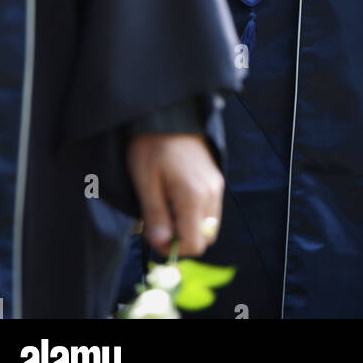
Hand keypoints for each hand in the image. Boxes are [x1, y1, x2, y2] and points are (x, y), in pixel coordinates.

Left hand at [126, 133, 223, 257]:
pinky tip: (176, 198)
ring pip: (209, 225)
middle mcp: (212, 193)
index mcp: (194, 196)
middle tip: (158, 223)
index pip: (194, 244)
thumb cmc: (152, 146)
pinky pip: (210, 210)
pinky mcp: (216, 178)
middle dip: (182, 238)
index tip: (153, 234)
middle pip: (205, 238)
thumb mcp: (145, 182)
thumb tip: (162, 244)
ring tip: (166, 207)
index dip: (173, 248)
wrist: (169, 114)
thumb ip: (155, 216)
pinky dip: (195, 214)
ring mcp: (216, 185)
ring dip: (188, 226)